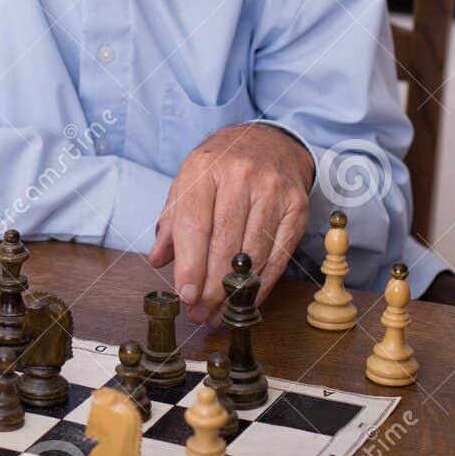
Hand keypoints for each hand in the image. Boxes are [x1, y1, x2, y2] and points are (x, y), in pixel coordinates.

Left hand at [147, 123, 313, 325]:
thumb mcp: (188, 184)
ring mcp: (272, 191)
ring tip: (217, 313)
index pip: (194, 225)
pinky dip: (261, 284)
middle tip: (198, 313)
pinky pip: (278, 256)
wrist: (268, 143)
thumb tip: (157, 260)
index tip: (185, 295)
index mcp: (204, 169)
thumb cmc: (220, 169)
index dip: (189, 266)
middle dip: (210, 287)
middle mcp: (240, 176)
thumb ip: (171, 223)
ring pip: (252, 254)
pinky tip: (245, 299)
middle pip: (224, 244)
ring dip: (234, 292)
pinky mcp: (297, 207)